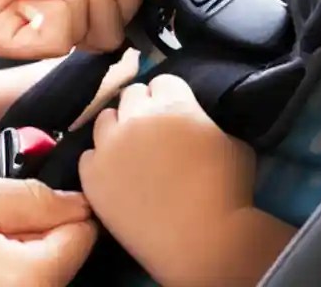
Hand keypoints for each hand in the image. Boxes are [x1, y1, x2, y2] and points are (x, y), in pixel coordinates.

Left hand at [79, 75, 257, 284]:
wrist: (201, 240)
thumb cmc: (227, 192)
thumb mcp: (232, 142)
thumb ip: (205, 122)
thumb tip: (194, 123)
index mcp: (174, 104)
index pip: (162, 81)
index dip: (170, 97)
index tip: (175, 115)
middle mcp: (136, 117)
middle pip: (130, 95)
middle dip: (142, 109)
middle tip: (154, 133)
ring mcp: (110, 146)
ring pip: (104, 120)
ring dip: (118, 129)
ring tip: (131, 152)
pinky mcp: (92, 176)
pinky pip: (88, 156)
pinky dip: (101, 162)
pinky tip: (116, 176)